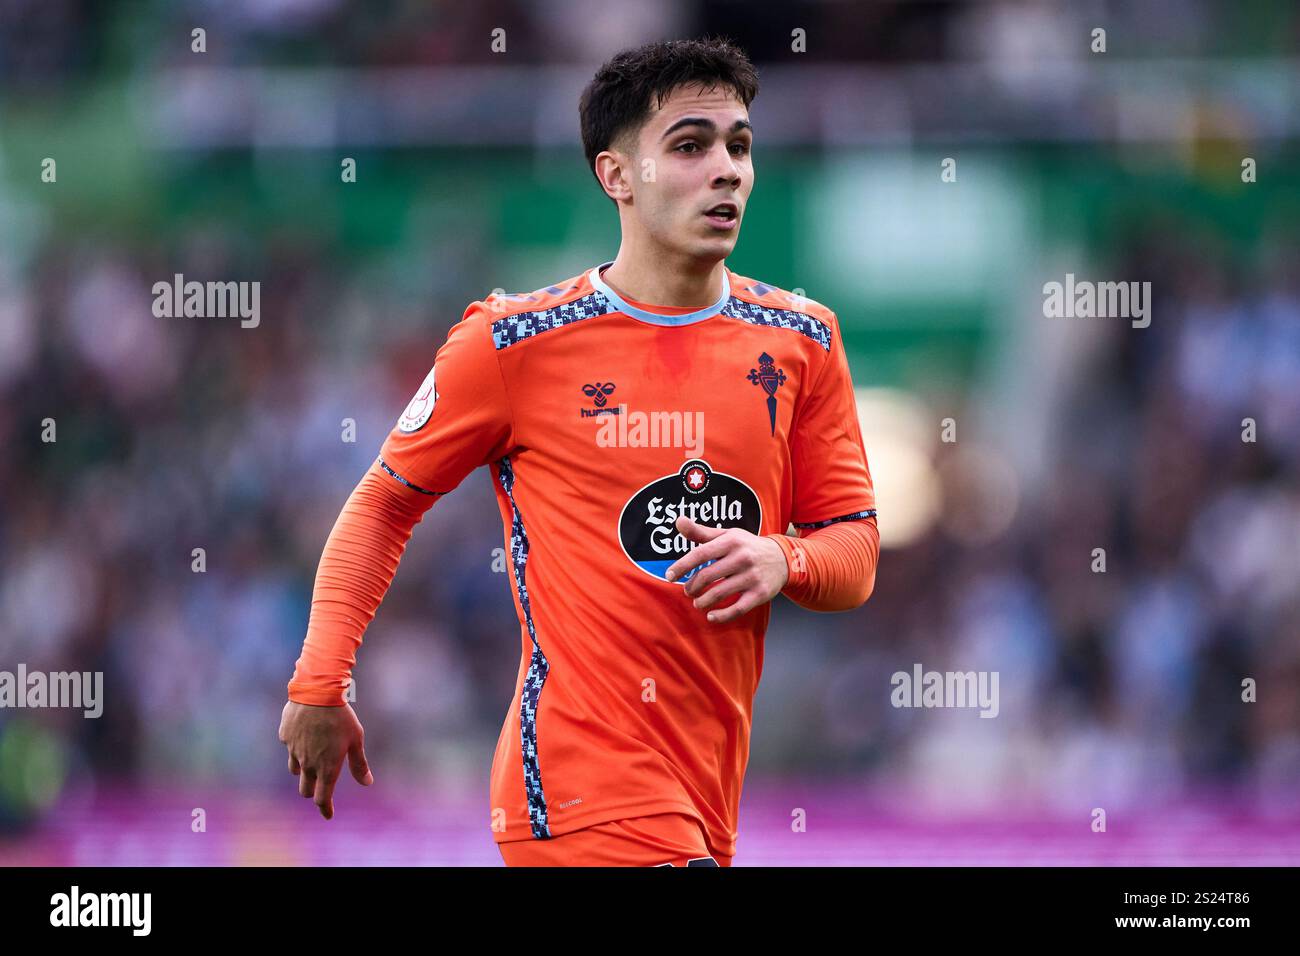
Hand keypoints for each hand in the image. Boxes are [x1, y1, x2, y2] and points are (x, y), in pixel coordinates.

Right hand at [278, 700, 372, 819]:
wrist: (317, 693)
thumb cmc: (341, 717)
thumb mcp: (355, 739)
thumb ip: (359, 763)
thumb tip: (367, 783)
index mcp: (326, 767)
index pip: (323, 798)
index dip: (325, 808)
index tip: (328, 814)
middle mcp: (308, 764)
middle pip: (305, 790)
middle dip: (313, 792)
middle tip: (321, 789)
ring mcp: (294, 751)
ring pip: (296, 770)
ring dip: (304, 771)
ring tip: (312, 762)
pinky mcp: (285, 737)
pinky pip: (290, 747)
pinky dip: (297, 747)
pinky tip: (305, 736)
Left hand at [663, 516, 789, 623]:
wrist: (783, 558)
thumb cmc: (747, 547)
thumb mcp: (727, 535)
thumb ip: (701, 532)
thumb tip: (678, 521)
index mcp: (731, 542)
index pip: (700, 553)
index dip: (682, 566)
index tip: (669, 576)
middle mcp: (742, 558)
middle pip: (708, 576)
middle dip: (692, 586)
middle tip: (688, 591)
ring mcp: (752, 577)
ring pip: (719, 593)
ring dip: (703, 601)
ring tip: (698, 602)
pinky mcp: (760, 594)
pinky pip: (737, 609)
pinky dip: (722, 615)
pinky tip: (711, 616)